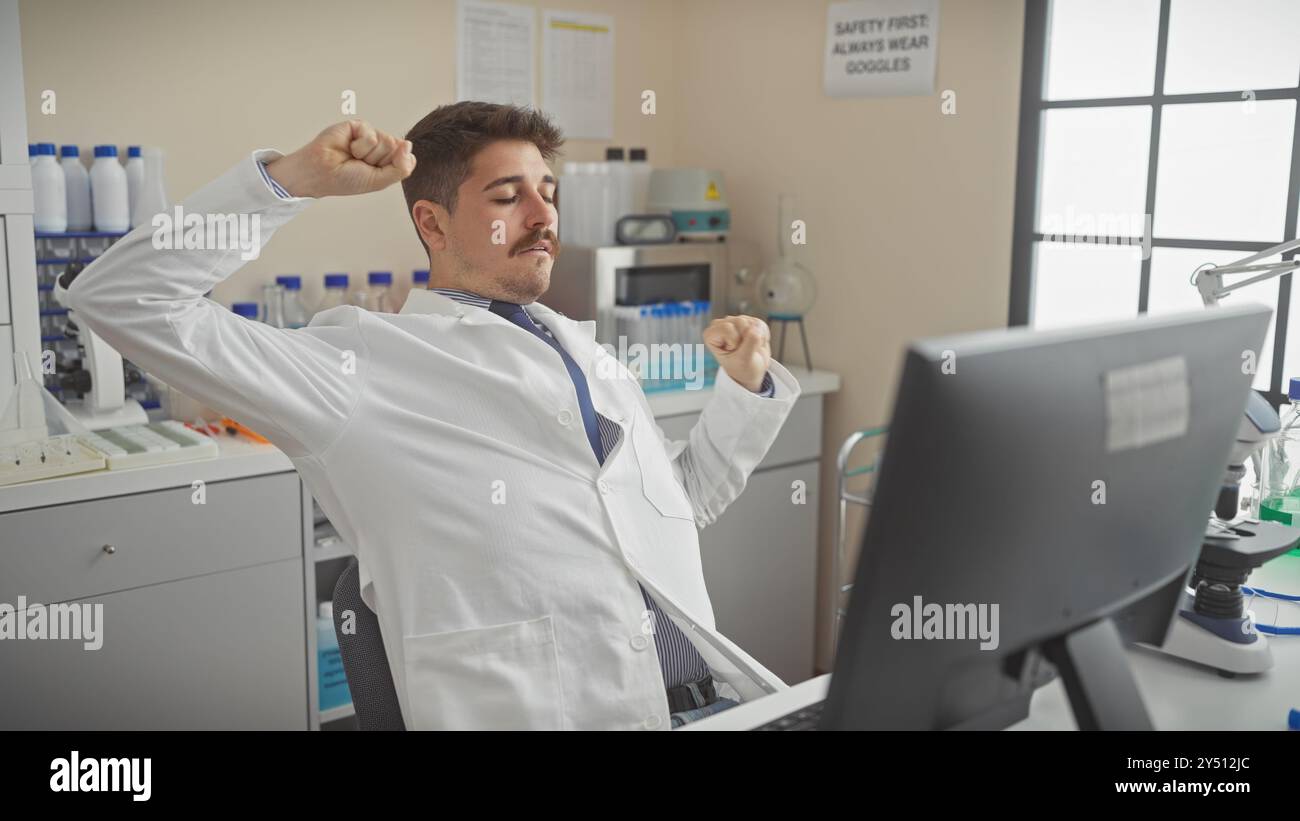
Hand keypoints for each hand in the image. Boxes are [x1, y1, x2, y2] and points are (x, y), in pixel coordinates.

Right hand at [264, 119, 415, 197]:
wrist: (322, 172)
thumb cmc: (347, 179)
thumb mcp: (380, 181)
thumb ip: (401, 167)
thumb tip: (408, 144)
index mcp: (389, 161)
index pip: (408, 159)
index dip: (394, 167)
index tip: (376, 173)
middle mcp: (382, 147)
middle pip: (398, 149)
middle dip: (379, 161)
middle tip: (361, 164)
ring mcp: (371, 136)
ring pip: (386, 141)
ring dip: (368, 155)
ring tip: (353, 156)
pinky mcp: (359, 126)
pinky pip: (371, 135)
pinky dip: (360, 146)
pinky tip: (349, 147)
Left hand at [702, 315, 770, 391]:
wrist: (752, 371)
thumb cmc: (742, 368)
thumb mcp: (744, 360)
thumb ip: (750, 342)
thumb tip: (757, 327)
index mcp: (711, 334)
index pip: (726, 328)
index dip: (735, 341)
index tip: (733, 352)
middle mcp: (721, 325)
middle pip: (740, 322)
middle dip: (746, 339)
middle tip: (743, 351)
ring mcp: (736, 322)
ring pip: (751, 322)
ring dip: (756, 338)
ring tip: (750, 348)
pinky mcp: (749, 321)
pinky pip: (760, 324)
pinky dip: (763, 336)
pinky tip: (757, 344)